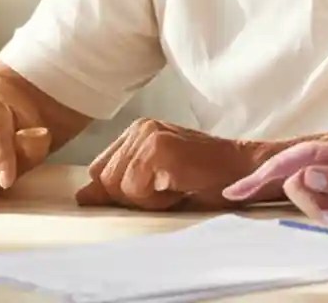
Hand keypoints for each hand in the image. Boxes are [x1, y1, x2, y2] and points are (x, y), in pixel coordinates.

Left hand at [74, 119, 259, 210]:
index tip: (156, 190)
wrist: (245, 172)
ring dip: (147, 199)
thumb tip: (82, 196)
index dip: (121, 192)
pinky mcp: (158, 148)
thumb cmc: (207, 181)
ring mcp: (148, 135)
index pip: (99, 172)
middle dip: (134, 197)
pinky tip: (180, 186)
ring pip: (118, 187)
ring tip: (176, 186)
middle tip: (169, 188)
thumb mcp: (155, 184)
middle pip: (104, 181)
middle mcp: (139, 128)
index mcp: (136, 133)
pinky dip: (157, 199)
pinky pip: (135, 189)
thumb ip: (119, 186)